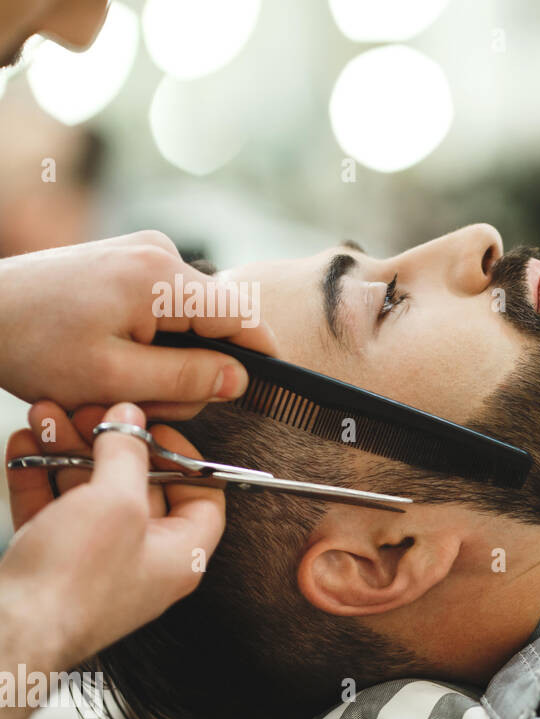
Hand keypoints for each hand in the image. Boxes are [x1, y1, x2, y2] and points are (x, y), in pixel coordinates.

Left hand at [0, 230, 277, 419]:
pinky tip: (112, 357)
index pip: (242, 316)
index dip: (260, 357)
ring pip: (190, 320)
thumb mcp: (113, 377)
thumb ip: (186, 379)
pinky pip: (165, 308)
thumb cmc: (30, 343)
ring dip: (166, 360)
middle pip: (215, 324)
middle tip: (143, 401)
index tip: (264, 390)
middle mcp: (160, 252)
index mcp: (162, 277)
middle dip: (191, 371)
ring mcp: (142, 252)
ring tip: (116, 382)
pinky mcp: (127, 260)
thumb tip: (239, 379)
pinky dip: (149, 341)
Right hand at [1, 402, 223, 670]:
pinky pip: (53, 511)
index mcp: (179, 555)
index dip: (182, 457)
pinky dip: (40, 476)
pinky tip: (26, 445)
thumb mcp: (114, 503)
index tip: (154, 427)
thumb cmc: (71, 585)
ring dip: (68, 451)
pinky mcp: (52, 565)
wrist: (8, 636)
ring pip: (88, 494)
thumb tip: (130, 421)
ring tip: (47, 416)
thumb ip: (127, 455)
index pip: (202, 497)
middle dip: (109, 444)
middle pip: (137, 488)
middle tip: (88, 412)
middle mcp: (143, 561)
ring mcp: (96, 564)